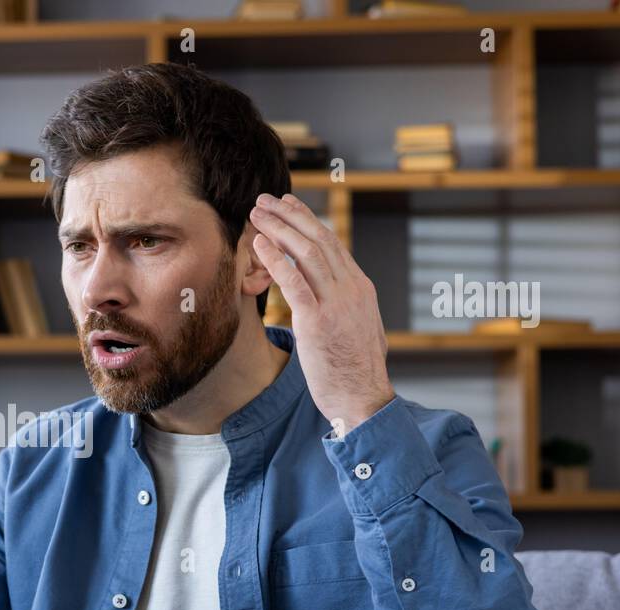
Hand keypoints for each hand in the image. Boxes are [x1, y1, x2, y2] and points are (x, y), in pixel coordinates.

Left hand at [249, 192, 394, 435]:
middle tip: (265, 199)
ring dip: (278, 229)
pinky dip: (274, 259)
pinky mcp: (317, 322)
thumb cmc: (356, 372)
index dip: (308, 221)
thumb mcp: (358, 330)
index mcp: (360, 289)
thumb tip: (334, 300)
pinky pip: (293, 282)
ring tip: (256, 213)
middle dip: (289, 215)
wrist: (363, 399)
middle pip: (318, 240)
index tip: (288, 205)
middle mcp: (350, 290)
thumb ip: (346, 308)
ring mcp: (335, 304)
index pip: (333, 244)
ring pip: (306, 253)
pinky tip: (258, 244)